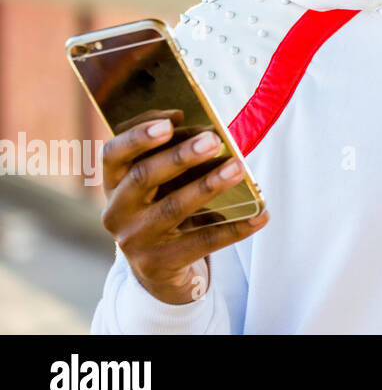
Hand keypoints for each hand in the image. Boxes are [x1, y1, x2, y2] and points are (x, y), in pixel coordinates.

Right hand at [99, 113, 267, 305]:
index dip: (138, 135)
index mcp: (114, 184)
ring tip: (239, 167)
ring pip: (174, 207)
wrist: (157, 269)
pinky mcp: (159, 263)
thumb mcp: (160, 184)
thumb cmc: (163, 208)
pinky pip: (203, 241)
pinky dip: (235, 227)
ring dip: (209, 185)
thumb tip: (210, 133)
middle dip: (181, 155)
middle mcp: (117, 212)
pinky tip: (260, 215)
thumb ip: (174, 157)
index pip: (113, 153)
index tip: (170, 120)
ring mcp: (135, 240)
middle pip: (144, 176)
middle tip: (213, 140)